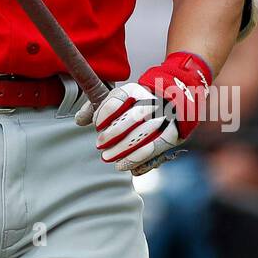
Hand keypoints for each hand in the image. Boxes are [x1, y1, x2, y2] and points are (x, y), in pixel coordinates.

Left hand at [75, 52, 212, 173]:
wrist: (178, 98)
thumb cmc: (140, 102)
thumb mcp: (121, 98)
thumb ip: (98, 106)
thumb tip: (78, 120)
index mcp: (137, 90)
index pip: (118, 97)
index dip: (105, 111)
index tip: (97, 124)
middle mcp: (152, 102)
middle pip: (131, 117)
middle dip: (113, 133)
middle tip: (99, 144)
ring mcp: (165, 118)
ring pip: (143, 134)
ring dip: (123, 149)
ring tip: (108, 157)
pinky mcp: (174, 134)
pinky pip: (155, 148)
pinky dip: (138, 159)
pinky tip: (125, 167)